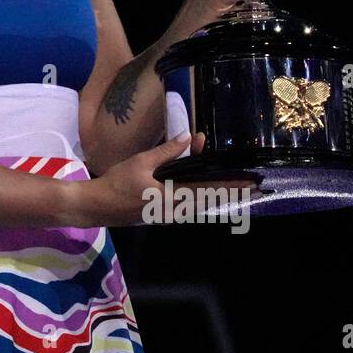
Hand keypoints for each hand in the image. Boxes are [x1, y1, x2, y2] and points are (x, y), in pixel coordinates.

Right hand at [83, 131, 255, 226]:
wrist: (97, 206)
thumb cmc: (117, 183)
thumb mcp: (141, 163)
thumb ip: (167, 151)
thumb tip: (189, 138)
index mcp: (173, 197)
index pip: (209, 191)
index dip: (231, 186)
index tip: (250, 183)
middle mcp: (176, 210)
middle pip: (210, 200)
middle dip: (231, 192)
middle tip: (254, 186)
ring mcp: (170, 214)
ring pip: (201, 204)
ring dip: (218, 195)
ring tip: (237, 187)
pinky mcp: (163, 214)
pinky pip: (190, 205)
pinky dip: (203, 197)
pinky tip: (208, 190)